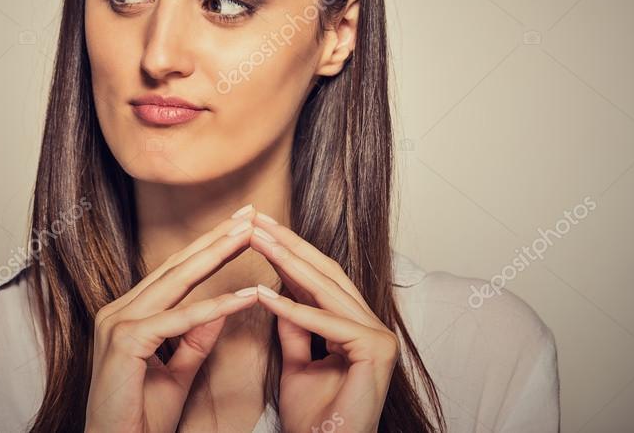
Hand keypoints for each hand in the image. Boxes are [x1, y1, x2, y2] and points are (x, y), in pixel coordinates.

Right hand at [84, 208, 259, 432]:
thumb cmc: (139, 420)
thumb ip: (194, 340)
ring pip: (176, 283)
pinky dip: (213, 309)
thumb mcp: (177, 373)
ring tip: (248, 236)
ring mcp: (117, 323)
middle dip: (215, 239)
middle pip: (176, 267)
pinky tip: (244, 297)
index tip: (239, 227)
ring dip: (216, 257)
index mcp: (127, 314)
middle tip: (248, 214)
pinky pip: (178, 321)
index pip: (174, 273)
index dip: (208, 248)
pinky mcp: (125, 342)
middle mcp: (118, 311)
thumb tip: (219, 309)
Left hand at [248, 213, 399, 432]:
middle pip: (325, 274)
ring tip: (256, 241)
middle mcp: (373, 324)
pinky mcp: (376, 350)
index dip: (288, 252)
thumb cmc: (314, 420)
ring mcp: (379, 336)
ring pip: (326, 291)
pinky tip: (263, 294)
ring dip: (286, 263)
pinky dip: (294, 310)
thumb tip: (278, 292)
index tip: (256, 230)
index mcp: (357, 325)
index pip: (320, 278)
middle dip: (287, 245)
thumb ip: (295, 328)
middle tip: (254, 220)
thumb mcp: (297, 363)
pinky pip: (328, 325)